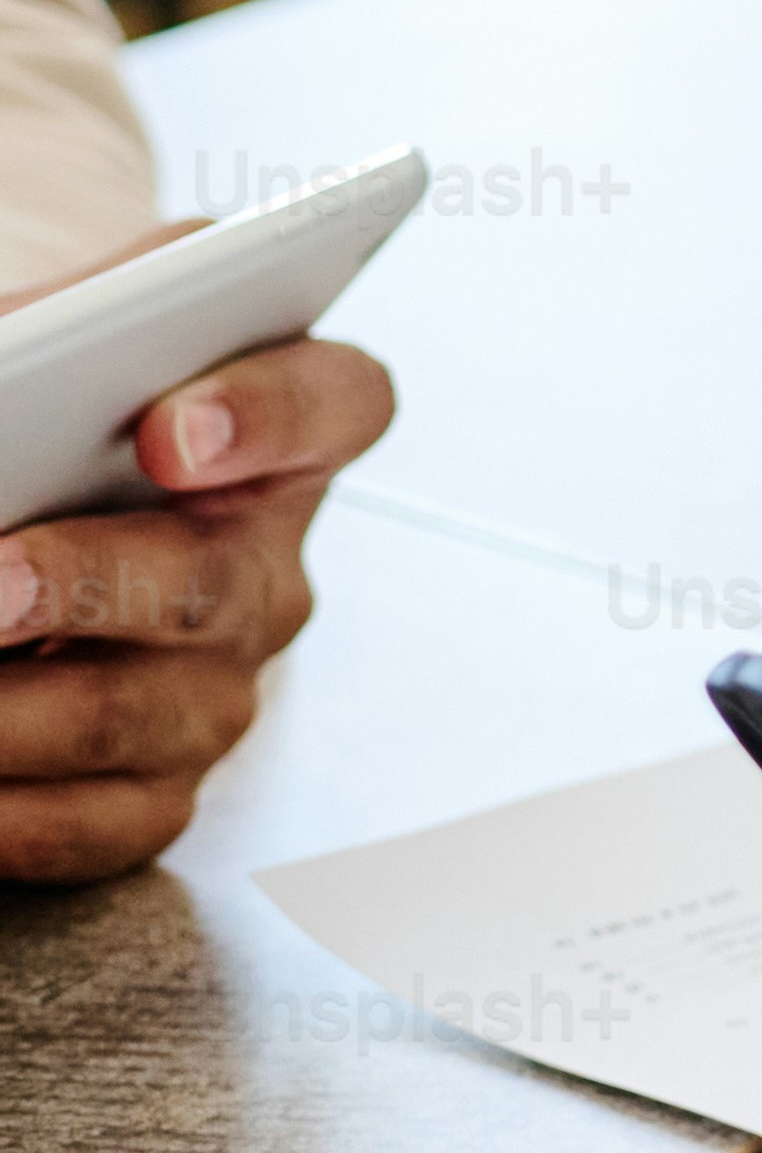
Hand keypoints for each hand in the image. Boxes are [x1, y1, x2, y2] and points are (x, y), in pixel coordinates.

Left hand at [0, 306, 394, 886]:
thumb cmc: (16, 442)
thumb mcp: (36, 355)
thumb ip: (52, 330)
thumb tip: (16, 360)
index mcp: (263, 438)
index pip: (337, 403)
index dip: (272, 417)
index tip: (172, 433)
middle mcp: (257, 572)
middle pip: (212, 581)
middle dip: (84, 583)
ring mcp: (213, 692)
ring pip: (130, 714)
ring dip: (5, 712)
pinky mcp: (148, 795)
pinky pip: (87, 823)